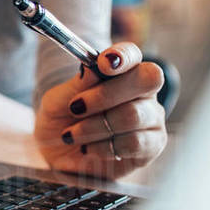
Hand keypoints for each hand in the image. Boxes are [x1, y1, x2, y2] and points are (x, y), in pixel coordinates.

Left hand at [35, 42, 166, 178]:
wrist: (58, 155)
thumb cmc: (61, 121)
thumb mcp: (57, 101)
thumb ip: (76, 85)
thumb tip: (92, 67)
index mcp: (121, 72)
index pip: (132, 54)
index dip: (122, 56)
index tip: (103, 64)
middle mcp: (142, 92)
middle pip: (146, 79)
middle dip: (107, 94)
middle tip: (76, 107)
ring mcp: (151, 118)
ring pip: (134, 114)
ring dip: (95, 126)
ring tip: (73, 134)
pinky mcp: (153, 145)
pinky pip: (135, 142)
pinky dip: (104, 147)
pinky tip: (90, 148)